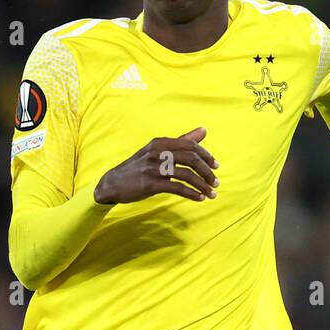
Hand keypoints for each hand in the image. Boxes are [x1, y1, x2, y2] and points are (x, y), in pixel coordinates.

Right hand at [94, 127, 218, 204]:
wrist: (113, 183)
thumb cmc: (140, 167)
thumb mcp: (159, 151)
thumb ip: (182, 141)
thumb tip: (204, 130)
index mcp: (161, 142)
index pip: (190, 145)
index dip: (206, 156)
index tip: (216, 166)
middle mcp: (157, 152)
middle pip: (190, 159)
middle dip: (207, 171)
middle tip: (216, 182)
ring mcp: (153, 168)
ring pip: (186, 174)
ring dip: (202, 185)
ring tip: (211, 194)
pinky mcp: (150, 184)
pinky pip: (176, 188)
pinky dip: (191, 194)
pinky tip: (199, 198)